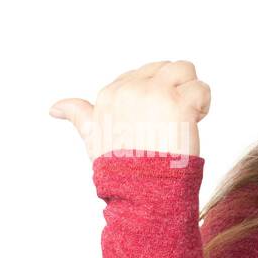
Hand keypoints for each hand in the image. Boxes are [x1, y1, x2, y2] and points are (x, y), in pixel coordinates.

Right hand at [50, 60, 208, 160]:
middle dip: (176, 89)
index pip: (143, 73)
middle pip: (167, 68)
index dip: (156, 95)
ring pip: (186, 70)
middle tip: (174, 119)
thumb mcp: (91, 137)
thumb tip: (54, 108)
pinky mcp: (179, 103)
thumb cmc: (119, 167)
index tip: (155, 120)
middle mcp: (131, 89)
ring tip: (186, 117)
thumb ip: (78, 115)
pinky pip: (202, 87)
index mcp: (111, 93)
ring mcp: (155, 93)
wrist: (141, 189)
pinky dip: (203, 104)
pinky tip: (194, 123)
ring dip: (191, 92)